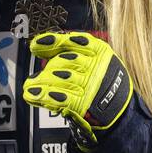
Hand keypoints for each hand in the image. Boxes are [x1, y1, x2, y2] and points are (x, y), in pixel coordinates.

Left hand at [23, 31, 132, 150]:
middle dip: (47, 69)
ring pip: (56, 78)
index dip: (51, 42)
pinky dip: (42, 95)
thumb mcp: (97, 60)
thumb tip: (40, 45)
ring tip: (30, 86)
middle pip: (61, 61)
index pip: (72, 41)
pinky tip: (32, 95)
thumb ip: (72, 51)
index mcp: (99, 51)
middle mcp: (95, 66)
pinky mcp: (82, 103)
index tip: (35, 45)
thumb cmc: (104, 83)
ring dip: (40, 82)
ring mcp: (89, 85)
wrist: (121, 111)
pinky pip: (57, 97)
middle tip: (37, 76)